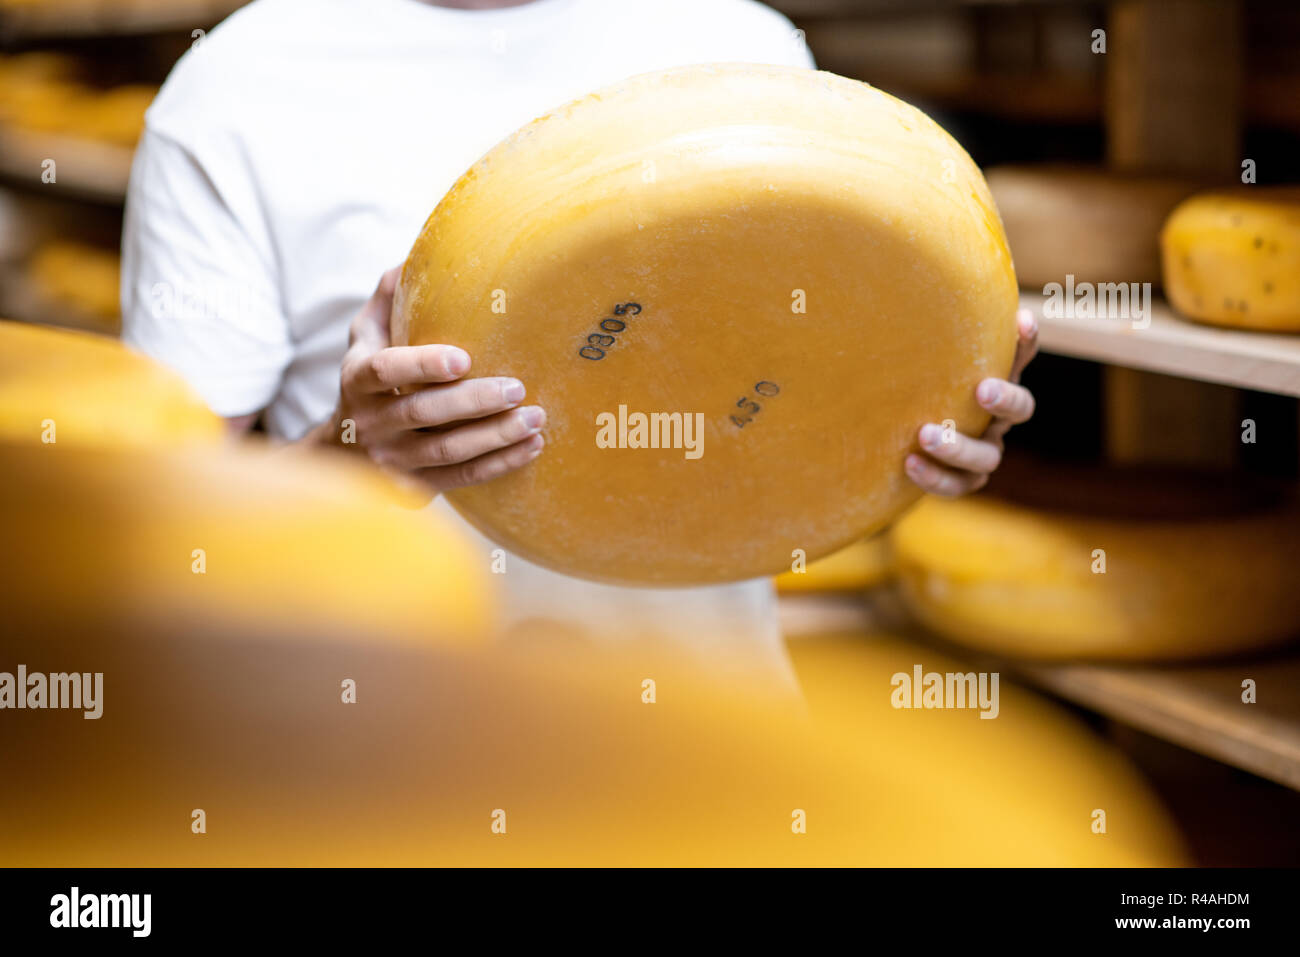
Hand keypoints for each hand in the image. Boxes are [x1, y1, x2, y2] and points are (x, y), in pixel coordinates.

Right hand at [323, 266, 545, 494]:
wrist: (340, 451)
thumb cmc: (367, 377)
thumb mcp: (365, 334)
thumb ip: (389, 298)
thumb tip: (414, 258)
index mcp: (357, 379)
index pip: (385, 370)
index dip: (422, 364)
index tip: (463, 358)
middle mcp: (369, 423)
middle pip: (423, 413)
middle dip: (474, 403)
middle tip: (518, 388)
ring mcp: (391, 461)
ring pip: (447, 452)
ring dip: (495, 437)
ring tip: (536, 419)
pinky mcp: (413, 488)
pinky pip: (460, 479)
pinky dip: (498, 464)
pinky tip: (531, 447)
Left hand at [905, 306, 1037, 496]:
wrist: (892, 437)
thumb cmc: (908, 379)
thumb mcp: (912, 353)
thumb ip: (919, 324)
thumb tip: (901, 265)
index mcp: (994, 378)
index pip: (1020, 356)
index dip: (1026, 341)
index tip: (1020, 321)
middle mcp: (995, 416)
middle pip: (1021, 410)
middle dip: (1005, 398)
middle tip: (981, 389)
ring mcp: (983, 450)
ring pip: (988, 457)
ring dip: (959, 447)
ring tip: (924, 434)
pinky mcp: (962, 479)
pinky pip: (959, 485)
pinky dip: (937, 477)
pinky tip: (908, 463)